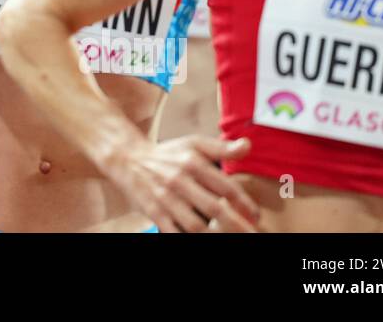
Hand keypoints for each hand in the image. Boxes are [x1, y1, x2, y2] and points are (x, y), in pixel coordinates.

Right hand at [104, 136, 260, 232]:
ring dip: (216, 235)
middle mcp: (180, 181)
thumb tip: (247, 145)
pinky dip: (188, 238)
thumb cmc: (167, 154)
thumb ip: (222, 147)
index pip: (226, 187)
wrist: (127, 158)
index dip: (245, 204)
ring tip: (229, 238)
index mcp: (193, 163)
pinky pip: (174, 232)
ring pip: (196, 226)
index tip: (255, 215)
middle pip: (215, 210)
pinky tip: (201, 238)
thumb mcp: (194, 144)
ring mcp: (166, 199)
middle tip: (252, 234)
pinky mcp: (154, 212)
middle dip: (237, 226)